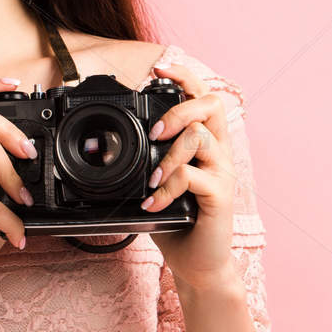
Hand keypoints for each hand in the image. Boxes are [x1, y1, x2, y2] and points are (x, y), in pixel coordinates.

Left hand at [142, 61, 238, 291]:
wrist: (198, 264)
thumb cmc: (178, 223)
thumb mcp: (157, 184)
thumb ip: (146, 161)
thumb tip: (110, 145)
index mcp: (207, 144)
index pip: (204, 97)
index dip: (185, 76)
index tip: (160, 67)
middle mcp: (219, 153)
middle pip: (211, 106)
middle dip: (177, 111)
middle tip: (155, 132)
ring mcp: (222, 173)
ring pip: (199, 138)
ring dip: (167, 156)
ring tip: (150, 179)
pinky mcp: (220, 196)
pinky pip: (193, 176)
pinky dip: (167, 187)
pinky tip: (153, 203)